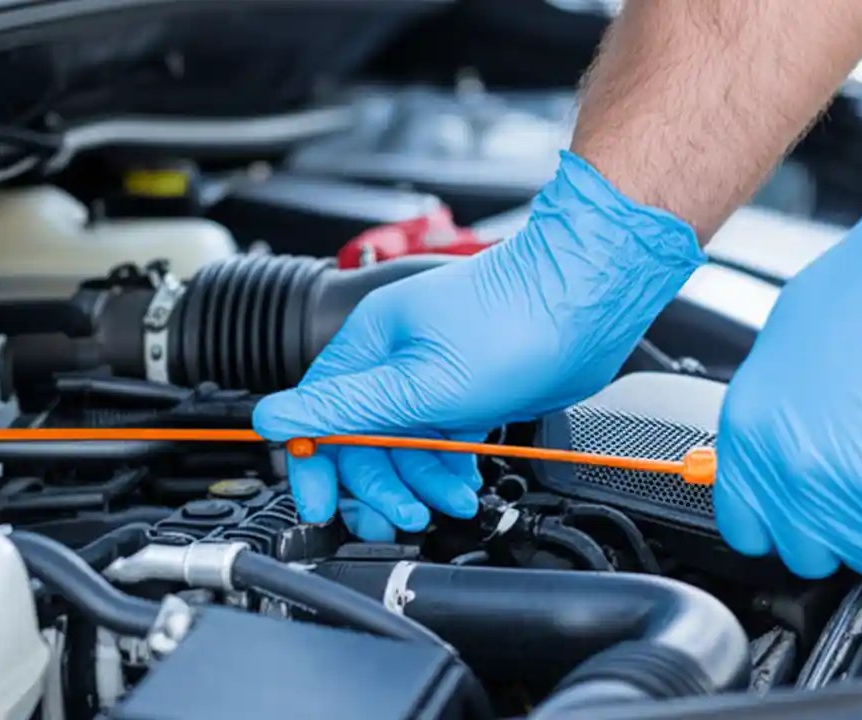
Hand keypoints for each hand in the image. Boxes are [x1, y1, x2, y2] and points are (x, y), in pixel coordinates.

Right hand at [254, 152, 703, 538]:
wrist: (588, 302)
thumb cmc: (513, 325)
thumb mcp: (417, 384)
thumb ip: (344, 409)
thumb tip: (273, 417)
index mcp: (367, 348)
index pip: (316, 414)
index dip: (313, 464)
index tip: (320, 506)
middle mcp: (392, 361)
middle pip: (359, 439)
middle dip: (374, 485)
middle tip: (394, 518)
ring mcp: (429, 378)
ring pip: (401, 447)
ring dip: (417, 484)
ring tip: (443, 506)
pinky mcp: (464, 393)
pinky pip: (438, 444)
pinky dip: (446, 471)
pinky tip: (460, 488)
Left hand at [715, 59, 861, 577]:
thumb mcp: (785, 349)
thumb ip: (773, 419)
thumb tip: (778, 451)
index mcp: (751, 432)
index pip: (744, 527)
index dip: (774, 524)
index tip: (793, 517)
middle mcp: (795, 471)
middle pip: (807, 551)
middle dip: (832, 527)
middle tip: (860, 480)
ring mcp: (861, 492)